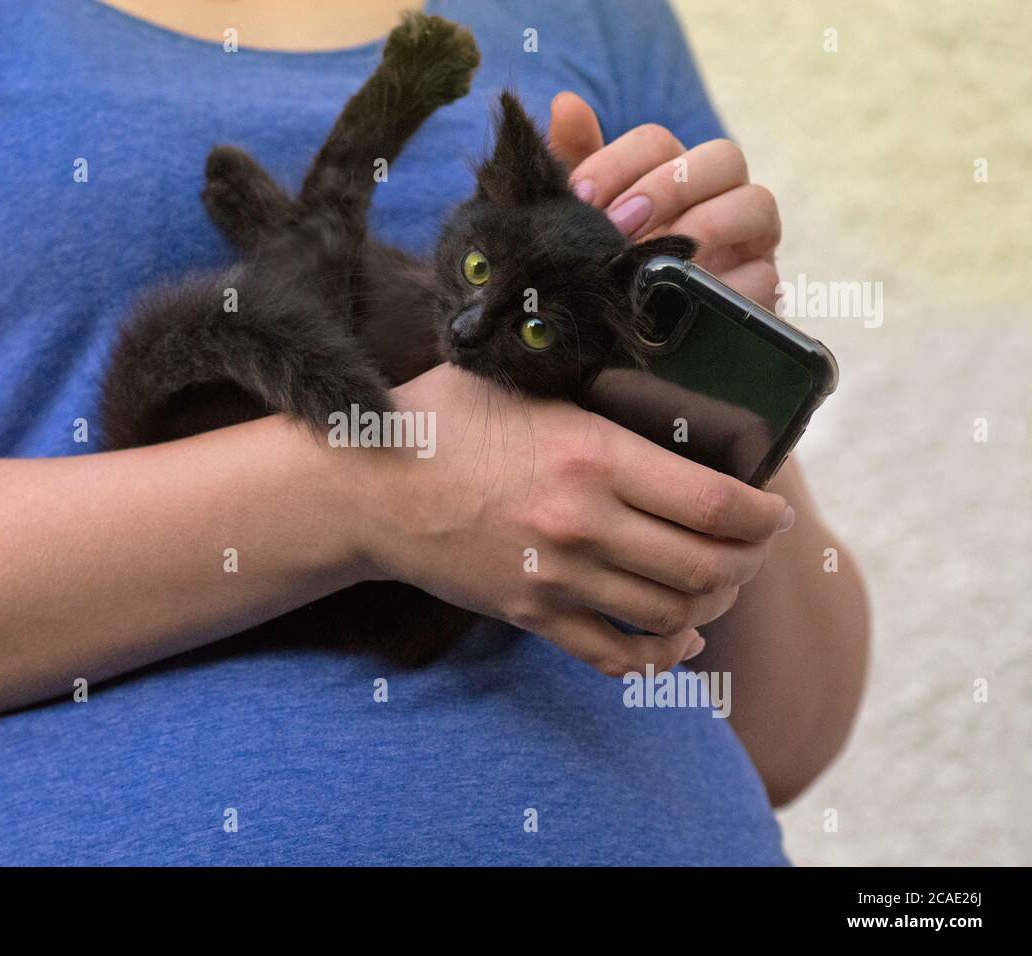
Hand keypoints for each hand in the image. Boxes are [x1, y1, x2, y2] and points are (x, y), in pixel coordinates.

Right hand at [355, 364, 792, 675]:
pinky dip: (660, 655)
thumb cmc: (443, 420)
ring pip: (672, 614)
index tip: (775, 512)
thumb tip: (668, 396)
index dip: (763, 516)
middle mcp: (582, 522)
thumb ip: (596, 395)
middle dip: (748, 562)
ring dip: (712, 605)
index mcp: (591, 455)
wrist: (366, 486)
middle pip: (707, 567)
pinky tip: (677, 639)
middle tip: (753, 547)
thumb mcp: (524, 385)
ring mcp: (556, 577)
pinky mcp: (530, 613)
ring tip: (719, 583)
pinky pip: (616, 655)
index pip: (715, 503)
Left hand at [549, 91, 781, 308]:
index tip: (581, 196)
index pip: (658, 141)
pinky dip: (727, 282)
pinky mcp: (764, 291)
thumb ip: (574, 166)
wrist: (633, 352)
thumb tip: (566, 105)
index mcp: (673, 173)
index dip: (619, 162)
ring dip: (705, 225)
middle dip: (666, 187)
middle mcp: (720, 197)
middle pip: (722, 157)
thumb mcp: (583, 223)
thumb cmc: (607, 274)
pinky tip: (684, 295)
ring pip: (757, 202)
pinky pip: (764, 274)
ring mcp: (751, 242)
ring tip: (656, 256)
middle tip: (618, 224)